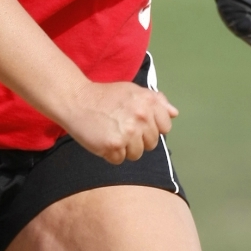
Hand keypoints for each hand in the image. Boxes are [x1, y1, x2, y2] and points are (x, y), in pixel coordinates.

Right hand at [63, 80, 177, 163]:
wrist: (77, 100)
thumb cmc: (105, 96)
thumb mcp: (133, 90)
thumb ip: (156, 101)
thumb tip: (174, 114)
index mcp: (149, 102)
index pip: (165, 128)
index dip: (151, 128)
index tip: (137, 123)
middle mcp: (141, 116)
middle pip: (151, 144)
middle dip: (137, 139)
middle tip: (120, 127)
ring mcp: (128, 132)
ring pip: (136, 154)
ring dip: (124, 149)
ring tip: (112, 133)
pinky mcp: (113, 145)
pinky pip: (119, 160)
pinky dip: (110, 154)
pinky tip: (103, 140)